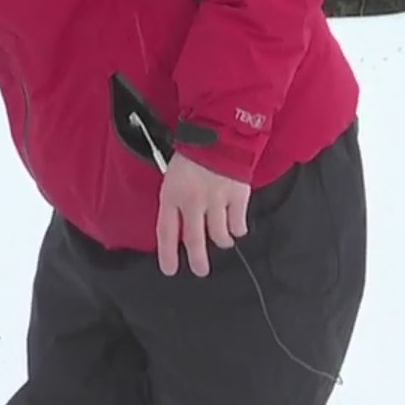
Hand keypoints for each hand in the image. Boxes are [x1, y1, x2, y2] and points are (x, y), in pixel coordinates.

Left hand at [156, 152, 250, 277]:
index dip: (167, 254)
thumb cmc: (192, 155)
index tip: (170, 270)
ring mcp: (216, 200)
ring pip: (219, 236)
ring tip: (222, 240)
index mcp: (172, 195)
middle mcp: (193, 201)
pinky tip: (236, 226)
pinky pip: (238, 225)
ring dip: (221, 241)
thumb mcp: (173, 177)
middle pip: (194, 240)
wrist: (218, 133)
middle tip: (201, 271)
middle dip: (197, 260)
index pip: (166, 232)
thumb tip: (178, 229)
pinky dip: (237, 228)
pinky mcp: (238, 197)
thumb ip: (175, 202)